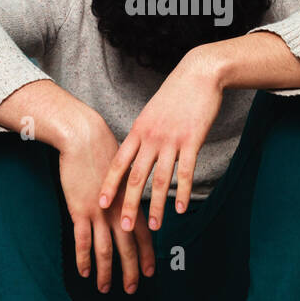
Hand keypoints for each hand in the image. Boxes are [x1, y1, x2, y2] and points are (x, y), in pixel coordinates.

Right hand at [59, 115, 155, 293]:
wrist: (84, 139)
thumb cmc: (103, 151)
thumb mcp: (123, 173)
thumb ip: (127, 193)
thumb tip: (130, 206)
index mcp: (131, 202)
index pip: (143, 235)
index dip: (147, 255)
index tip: (151, 272)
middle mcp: (119, 211)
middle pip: (127, 248)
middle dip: (131, 271)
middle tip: (133, 289)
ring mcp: (99, 213)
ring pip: (105, 250)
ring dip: (107, 272)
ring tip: (107, 289)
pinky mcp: (80, 211)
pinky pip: (82, 241)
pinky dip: (84, 260)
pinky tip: (85, 274)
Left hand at [98, 46, 223, 231]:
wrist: (199, 73)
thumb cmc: (176, 94)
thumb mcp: (152, 112)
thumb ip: (144, 134)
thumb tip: (136, 153)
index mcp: (139, 130)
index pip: (119, 163)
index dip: (109, 184)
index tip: (100, 204)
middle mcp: (151, 137)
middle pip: (136, 176)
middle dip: (128, 204)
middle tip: (123, 227)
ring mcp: (171, 139)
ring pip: (160, 179)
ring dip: (156, 205)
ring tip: (154, 226)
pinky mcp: (192, 139)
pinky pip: (186, 171)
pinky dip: (182, 192)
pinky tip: (181, 209)